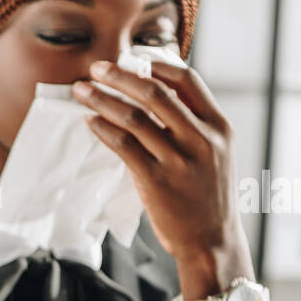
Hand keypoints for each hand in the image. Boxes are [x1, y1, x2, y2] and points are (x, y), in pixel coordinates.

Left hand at [73, 60, 247, 275]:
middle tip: (96, 68)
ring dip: (103, 99)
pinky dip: (104, 129)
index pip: (188, 80)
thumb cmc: (207, 197)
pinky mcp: (156, 182)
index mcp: (219, 126)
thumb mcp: (216, 154)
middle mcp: (201, 139)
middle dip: (120, 75)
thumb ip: (193, 125)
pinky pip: (124, 146)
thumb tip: (155, 94)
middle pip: (155, 92)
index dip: (158, 63)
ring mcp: (179, 160)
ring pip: (135, 117)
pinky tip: (90, 121)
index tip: (134, 57)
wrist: (212, 242)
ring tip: (82, 91)